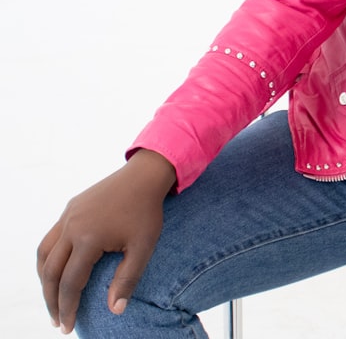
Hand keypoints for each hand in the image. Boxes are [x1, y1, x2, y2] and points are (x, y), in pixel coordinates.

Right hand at [37, 149, 175, 333]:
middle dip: (52, 300)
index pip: (70, 283)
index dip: (67, 308)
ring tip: (53, 299)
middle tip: (57, 321)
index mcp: (88, 239)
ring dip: (45, 280)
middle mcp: (71, 228)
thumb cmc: (147, 212)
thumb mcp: (143, 247)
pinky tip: (57, 270)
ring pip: (44, 255)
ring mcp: (67, 217)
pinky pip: (50, 239)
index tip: (68, 327)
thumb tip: (114, 311)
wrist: (144, 176)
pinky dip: (48, 259)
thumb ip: (127, 279)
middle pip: (50, 272)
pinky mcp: (69, 209)